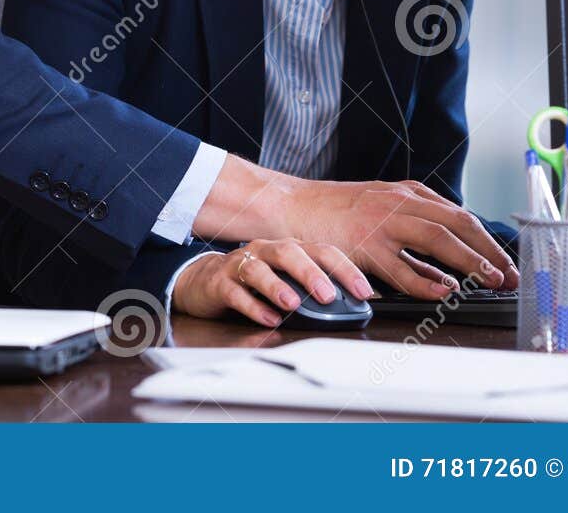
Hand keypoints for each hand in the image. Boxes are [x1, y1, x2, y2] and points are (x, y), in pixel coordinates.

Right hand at [171, 239, 372, 327]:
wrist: (204, 281)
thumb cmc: (253, 282)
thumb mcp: (285, 280)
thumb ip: (311, 289)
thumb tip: (349, 308)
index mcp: (287, 249)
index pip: (321, 251)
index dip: (344, 269)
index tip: (363, 291)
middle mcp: (264, 251)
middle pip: (288, 253)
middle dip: (310, 273)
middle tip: (328, 295)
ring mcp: (239, 265)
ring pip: (258, 269)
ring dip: (277, 286)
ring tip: (293, 304)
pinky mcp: (219, 283)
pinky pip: (236, 293)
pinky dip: (253, 306)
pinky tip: (268, 318)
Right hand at [276, 176, 517, 298]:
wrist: (290, 206)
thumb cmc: (334, 211)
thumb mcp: (380, 207)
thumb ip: (413, 226)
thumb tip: (449, 260)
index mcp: (406, 193)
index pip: (460, 216)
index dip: (488, 242)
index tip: (506, 263)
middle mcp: (398, 202)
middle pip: (458, 224)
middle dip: (489, 252)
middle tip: (509, 276)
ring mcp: (381, 222)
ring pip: (438, 239)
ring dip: (469, 262)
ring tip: (489, 282)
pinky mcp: (364, 246)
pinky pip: (402, 268)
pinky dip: (427, 283)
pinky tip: (444, 292)